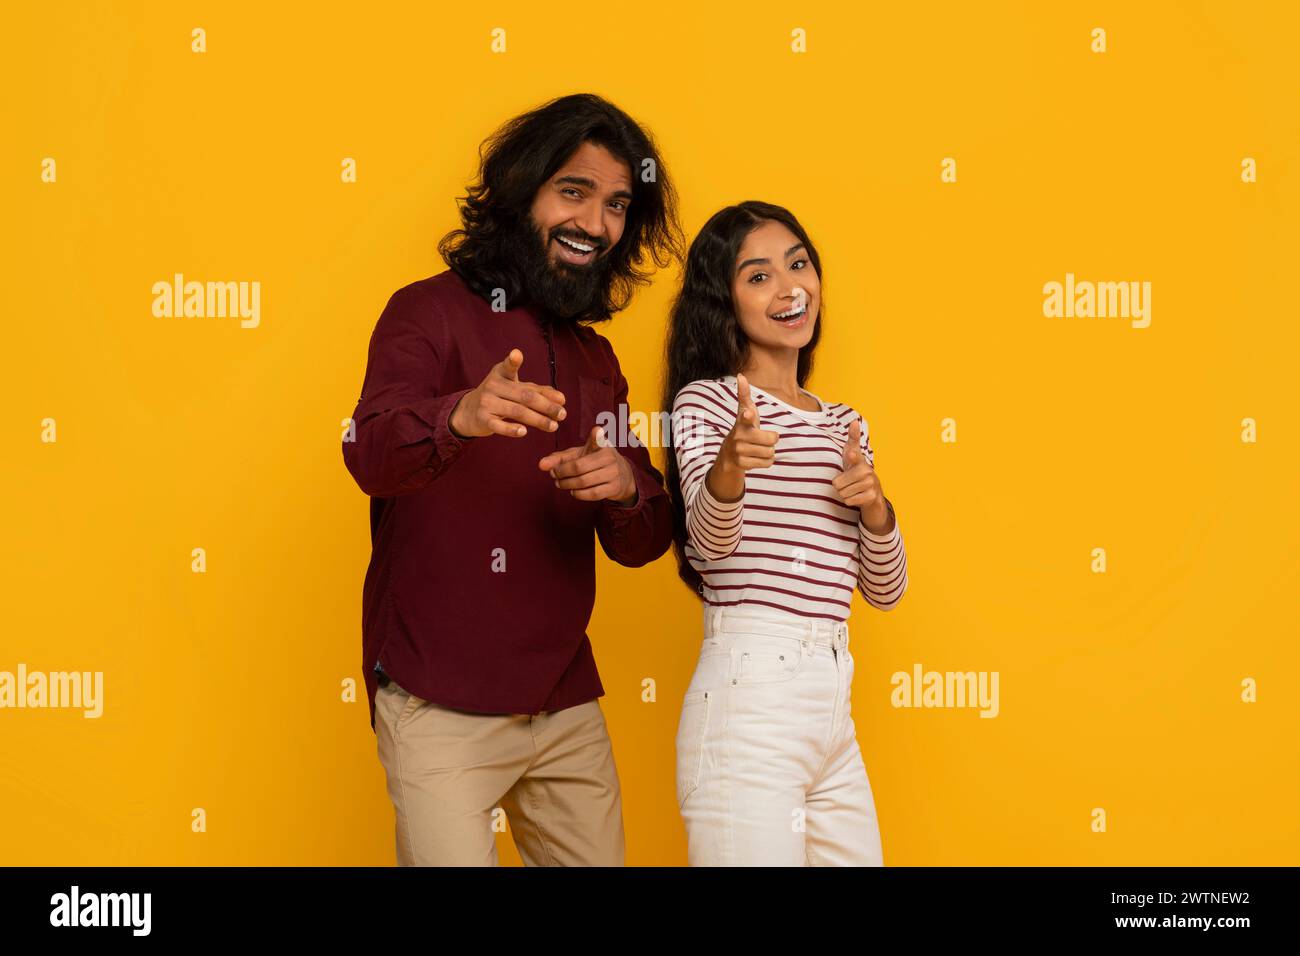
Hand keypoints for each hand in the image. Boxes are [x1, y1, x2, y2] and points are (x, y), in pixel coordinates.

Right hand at [449, 348, 566, 438]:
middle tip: (563, 414)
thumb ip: (538, 391)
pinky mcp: (483, 419)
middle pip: (524, 396)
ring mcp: (487, 403)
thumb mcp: (516, 388)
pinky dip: (511, 429)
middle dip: (546, 406)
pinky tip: (524, 432)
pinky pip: (498, 426)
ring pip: (516, 411)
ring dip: (538, 420)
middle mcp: (493, 386)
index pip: (508, 367)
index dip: (512, 361)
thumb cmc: (500, 397)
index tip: (516, 354)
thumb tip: (561, 399)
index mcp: (501, 374)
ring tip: (554, 426)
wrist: (469, 412)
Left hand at [538, 426, 636, 503]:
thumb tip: (541, 465)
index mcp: (603, 446)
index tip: (596, 431)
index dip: (596, 436)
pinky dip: (579, 494)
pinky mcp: (614, 488)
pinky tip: (573, 491)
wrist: (621, 476)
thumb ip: (559, 458)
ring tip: (560, 484)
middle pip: (580, 467)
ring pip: (585, 482)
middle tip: (554, 475)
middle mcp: (610, 458)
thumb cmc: (594, 462)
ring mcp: (614, 474)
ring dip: (567, 485)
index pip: (597, 440)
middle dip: (562, 473)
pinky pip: (593, 494)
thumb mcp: (579, 455)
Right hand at [705, 372, 778, 501]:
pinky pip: (768, 463)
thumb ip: (744, 394)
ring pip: (771, 452)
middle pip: (772, 440)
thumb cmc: (743, 428)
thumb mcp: (744, 412)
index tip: (749, 414)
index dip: (749, 415)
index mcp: (742, 422)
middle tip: (762, 439)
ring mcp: (739, 451)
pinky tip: (756, 458)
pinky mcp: (742, 464)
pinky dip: (766, 461)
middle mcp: (739, 436)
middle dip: (772, 440)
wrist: (729, 455)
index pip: (746, 417)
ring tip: (758, 448)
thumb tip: (740, 375)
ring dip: (769, 451)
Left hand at [833, 418, 889, 531]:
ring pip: (842, 493)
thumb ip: (852, 438)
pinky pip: (848, 501)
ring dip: (844, 493)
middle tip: (847, 482)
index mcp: (860, 460)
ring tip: (852, 489)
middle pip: (837, 483)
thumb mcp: (852, 455)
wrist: (872, 493)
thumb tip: (854, 420)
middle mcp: (867, 471)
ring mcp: (871, 484)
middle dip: (839, 485)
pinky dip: (849, 501)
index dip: (851, 456)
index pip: (854, 456)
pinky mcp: (871, 497)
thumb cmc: (857, 471)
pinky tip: (857, 496)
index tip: (850, 453)